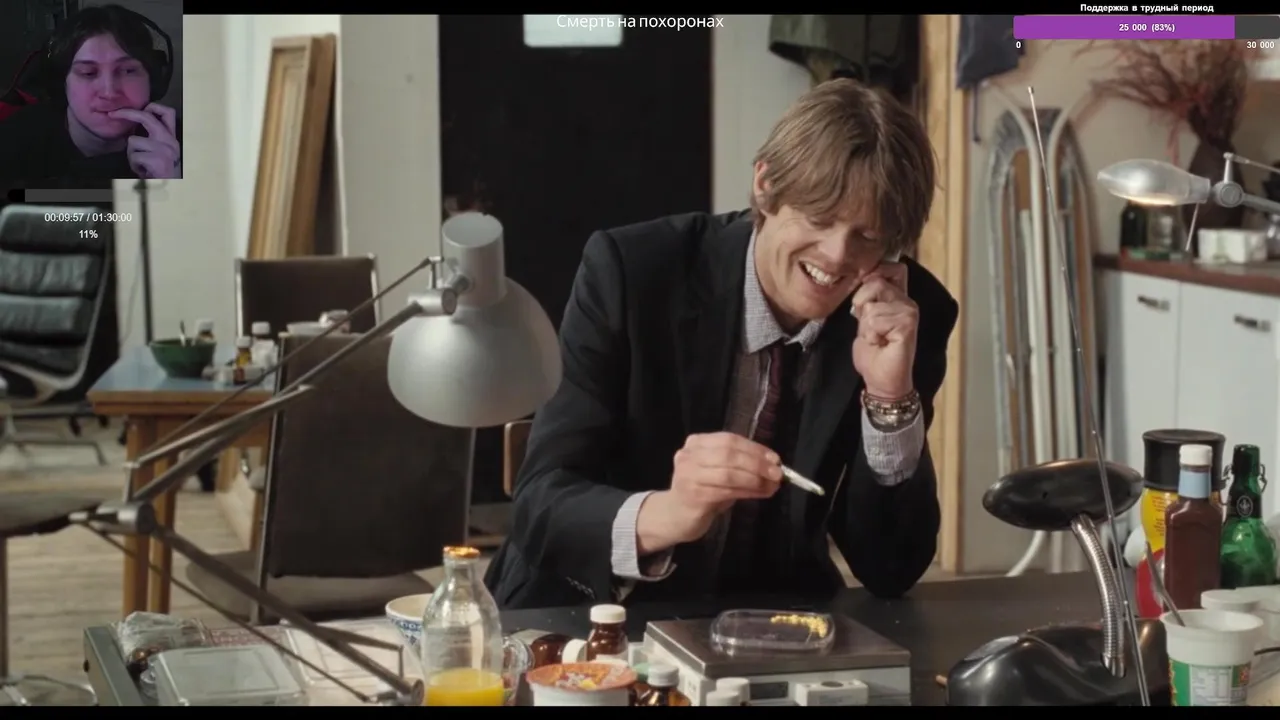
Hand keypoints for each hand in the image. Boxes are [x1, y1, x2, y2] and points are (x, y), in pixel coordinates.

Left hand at [108, 103, 180, 178]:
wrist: (171, 190)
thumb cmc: (161, 173)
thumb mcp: (160, 152)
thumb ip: (153, 138)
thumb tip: (135, 121)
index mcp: (172, 138)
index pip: (167, 112)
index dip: (151, 106)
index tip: (136, 108)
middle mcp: (171, 141)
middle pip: (147, 117)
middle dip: (127, 113)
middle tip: (113, 114)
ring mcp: (165, 150)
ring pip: (133, 140)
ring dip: (131, 153)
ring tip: (139, 164)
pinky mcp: (158, 160)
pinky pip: (134, 156)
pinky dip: (134, 164)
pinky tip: (142, 171)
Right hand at [651, 432, 782, 544]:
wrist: (675, 516)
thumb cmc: (702, 491)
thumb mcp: (719, 471)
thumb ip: (740, 465)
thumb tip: (772, 466)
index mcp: (696, 442)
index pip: (729, 440)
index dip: (754, 448)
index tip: (775, 459)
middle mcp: (688, 455)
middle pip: (729, 454)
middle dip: (757, 464)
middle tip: (777, 474)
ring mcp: (688, 475)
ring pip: (729, 474)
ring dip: (755, 480)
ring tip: (772, 486)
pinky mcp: (693, 495)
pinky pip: (726, 491)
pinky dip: (747, 492)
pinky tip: (760, 494)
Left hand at [850, 262, 917, 399]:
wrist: (880, 380)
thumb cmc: (873, 352)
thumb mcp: (864, 319)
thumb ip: (867, 298)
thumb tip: (863, 276)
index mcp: (898, 296)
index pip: (892, 267)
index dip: (873, 274)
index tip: (864, 299)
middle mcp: (907, 300)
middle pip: (875, 281)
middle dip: (862, 304)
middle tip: (870, 327)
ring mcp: (910, 311)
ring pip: (872, 304)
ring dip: (865, 325)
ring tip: (875, 338)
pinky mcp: (908, 324)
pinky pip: (875, 319)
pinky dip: (870, 334)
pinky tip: (880, 343)